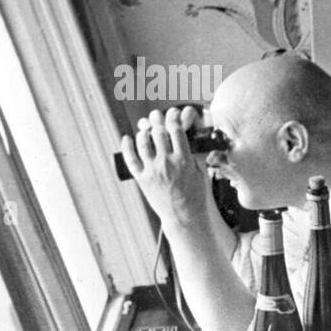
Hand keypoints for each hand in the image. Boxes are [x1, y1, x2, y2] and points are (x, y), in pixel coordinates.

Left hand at [119, 106, 210, 227]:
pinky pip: (130, 159)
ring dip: (144, 131)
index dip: (174, 117)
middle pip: (158, 132)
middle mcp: (166, 163)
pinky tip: (127, 138)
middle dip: (157, 119)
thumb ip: (197, 154)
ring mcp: (152, 170)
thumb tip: (196, 137)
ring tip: (147, 129)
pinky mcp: (141, 179)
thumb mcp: (202, 173)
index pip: (175, 129)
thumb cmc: (196, 197)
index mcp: (183, 159)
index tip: (173, 113)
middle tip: (158, 115)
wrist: (184, 217)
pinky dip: (127, 146)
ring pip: (143, 142)